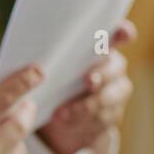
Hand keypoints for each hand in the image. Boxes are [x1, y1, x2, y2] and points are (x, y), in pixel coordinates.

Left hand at [39, 20, 136, 153]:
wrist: (58, 114)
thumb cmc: (51, 78)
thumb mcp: (48, 64)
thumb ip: (50, 54)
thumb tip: (29, 47)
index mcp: (99, 46)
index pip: (119, 34)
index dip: (123, 33)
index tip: (124, 33)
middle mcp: (113, 66)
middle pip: (115, 67)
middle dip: (102, 73)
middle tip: (88, 80)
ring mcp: (116, 91)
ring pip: (110, 97)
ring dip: (86, 105)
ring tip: (62, 113)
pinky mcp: (112, 115)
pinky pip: (102, 118)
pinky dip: (82, 121)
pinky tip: (65, 121)